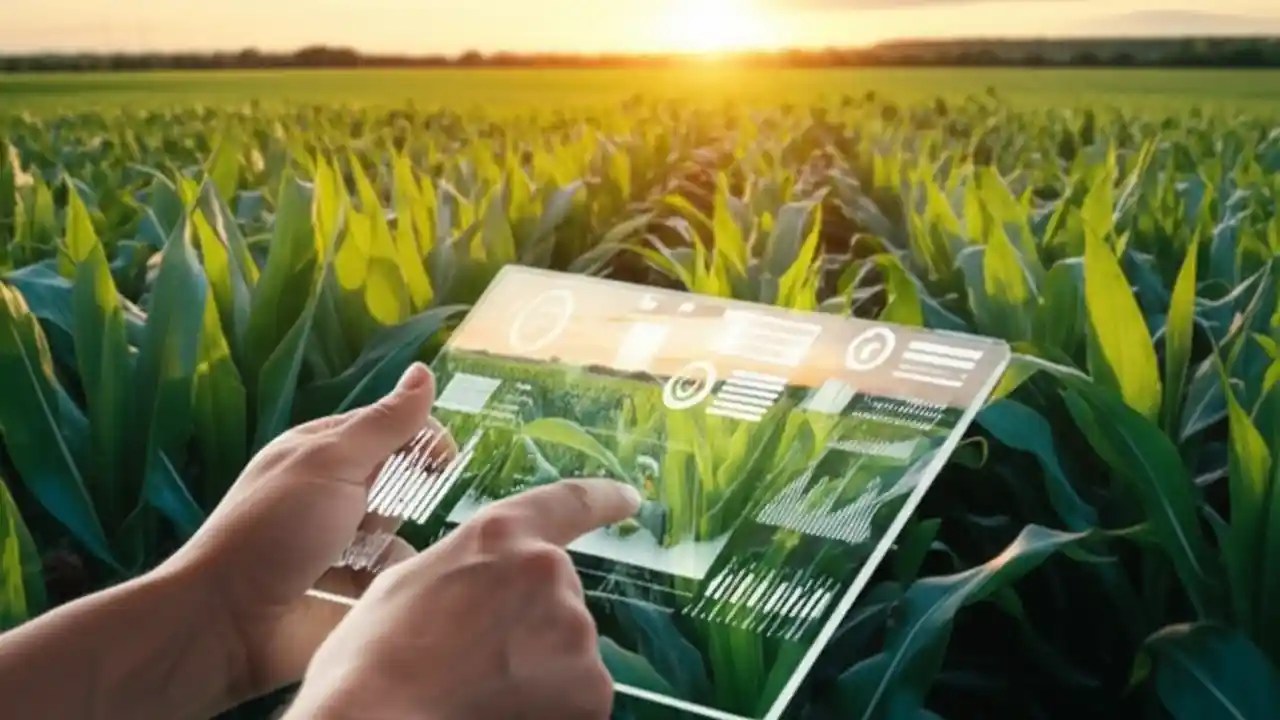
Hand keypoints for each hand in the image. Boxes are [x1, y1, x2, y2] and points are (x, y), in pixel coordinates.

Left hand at [163, 362, 449, 701]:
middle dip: (409, 496)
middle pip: (400, 481)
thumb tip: (424, 371)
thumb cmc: (274, 529)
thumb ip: (384, 424)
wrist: (228, 624)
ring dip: (397, 545)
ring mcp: (343, 545)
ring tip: (373, 562)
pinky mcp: (351, 591)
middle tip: (382, 515)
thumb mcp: (331, 463)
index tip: (443, 461)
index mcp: (322, 452)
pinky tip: (378, 594)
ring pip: (402, 533)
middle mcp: (334, 494)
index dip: (420, 437)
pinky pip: (394, 578)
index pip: (388, 428)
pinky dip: (393, 584)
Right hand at [286, 477, 642, 719]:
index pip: (570, 502)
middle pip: (557, 597)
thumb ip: (463, 568)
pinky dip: (552, 706)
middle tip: (476, 656)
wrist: (376, 719)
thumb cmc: (374, 659)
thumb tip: (474, 585)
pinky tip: (504, 710)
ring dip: (539, 668)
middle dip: (530, 625)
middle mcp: (549, 571)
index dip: (605, 499)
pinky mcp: (591, 688)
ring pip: (567, 650)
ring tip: (481, 688)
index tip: (630, 499)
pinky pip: (577, 695)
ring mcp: (574, 630)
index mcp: (502, 534)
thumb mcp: (408, 582)